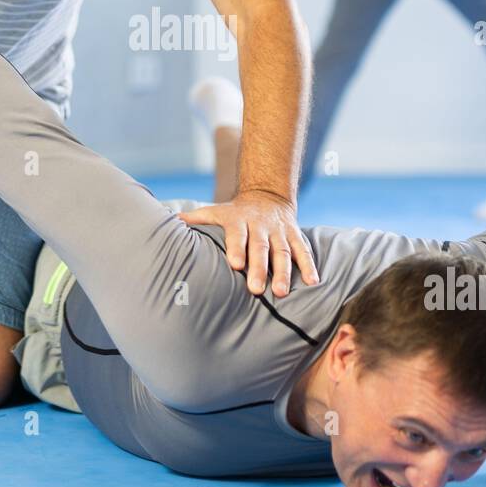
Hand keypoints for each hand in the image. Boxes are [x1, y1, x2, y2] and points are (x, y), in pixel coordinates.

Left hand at [177, 190, 318, 296]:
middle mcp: (261, 226)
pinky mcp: (295, 235)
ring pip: (284, 251)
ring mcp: (280, 231)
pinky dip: (310, 266)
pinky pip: (304, 250)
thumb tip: (170, 221)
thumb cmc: (236, 212)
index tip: (234, 264)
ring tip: (283, 292)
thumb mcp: (217, 211)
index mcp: (240, 220)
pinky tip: (314, 282)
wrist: (267, 194)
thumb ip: (197, 219)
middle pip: (261, 247)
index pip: (238, 235)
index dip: (237, 248)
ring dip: (284, 272)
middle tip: (257, 289)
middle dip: (259, 267)